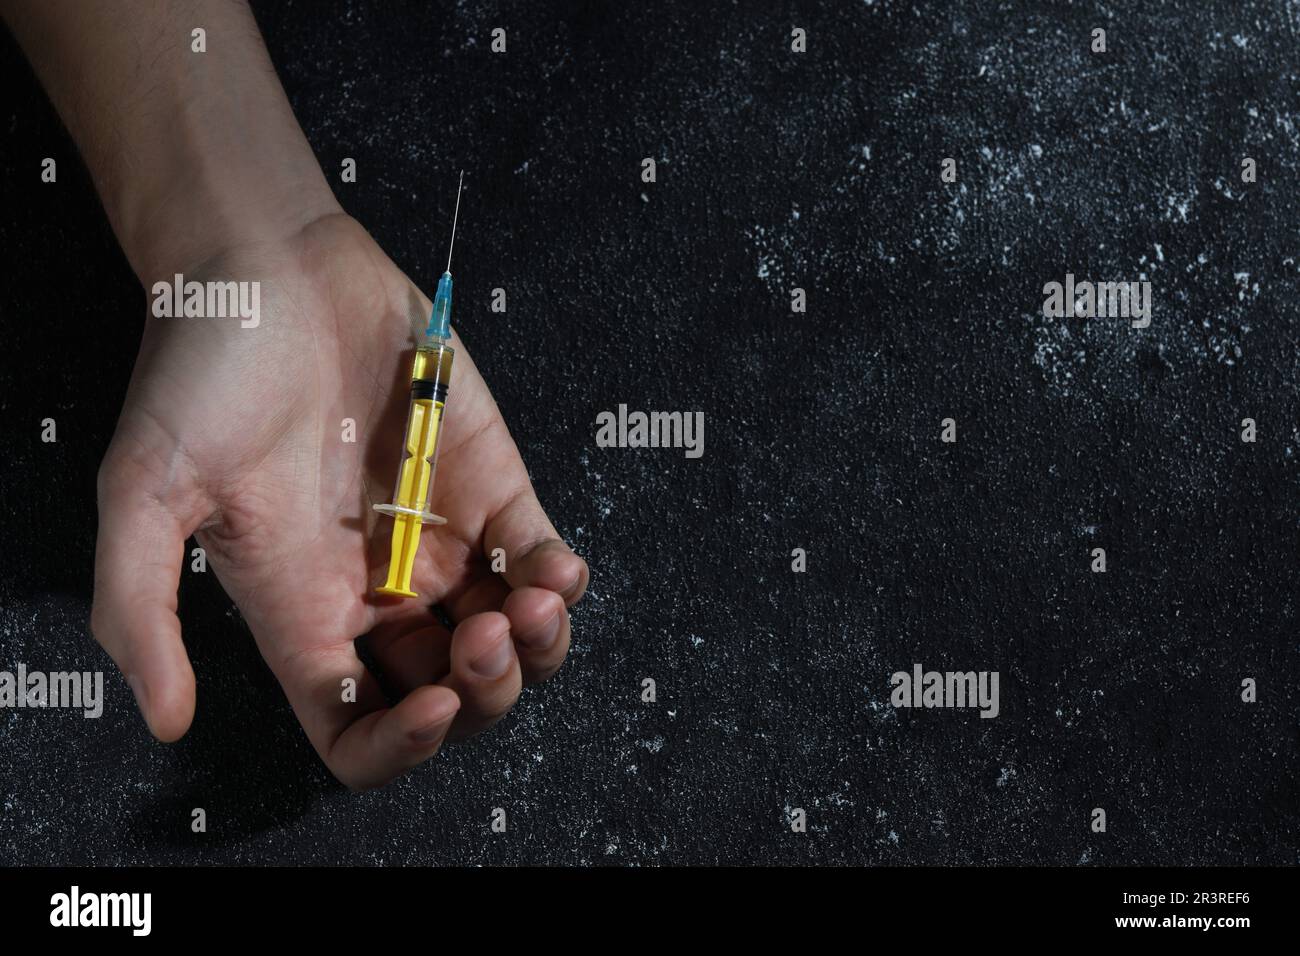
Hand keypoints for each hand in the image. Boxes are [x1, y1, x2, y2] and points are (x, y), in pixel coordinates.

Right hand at [90, 213, 588, 788]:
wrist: (268, 263)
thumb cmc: (200, 371)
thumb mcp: (142, 492)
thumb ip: (140, 611)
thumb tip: (166, 722)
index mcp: (302, 612)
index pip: (357, 727)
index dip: (398, 746)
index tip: (429, 707)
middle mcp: (377, 590)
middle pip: (449, 694)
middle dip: (483, 692)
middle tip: (485, 638)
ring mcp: (441, 540)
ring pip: (510, 639)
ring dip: (538, 648)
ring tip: (534, 603)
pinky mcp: (489, 483)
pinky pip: (541, 555)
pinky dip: (565, 578)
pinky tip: (557, 569)